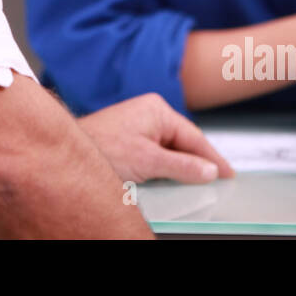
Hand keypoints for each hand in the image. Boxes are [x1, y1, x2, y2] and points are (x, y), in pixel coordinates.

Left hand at [76, 93, 233, 184]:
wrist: (68, 154)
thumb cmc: (102, 148)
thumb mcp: (148, 160)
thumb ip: (182, 166)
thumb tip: (209, 170)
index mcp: (157, 110)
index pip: (194, 136)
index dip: (213, 158)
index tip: (227, 174)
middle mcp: (149, 114)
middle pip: (183, 143)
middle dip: (198, 163)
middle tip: (217, 182)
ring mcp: (138, 126)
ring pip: (170, 150)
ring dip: (181, 168)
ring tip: (196, 185)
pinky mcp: (129, 139)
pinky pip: (156, 154)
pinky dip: (166, 168)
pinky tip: (170, 181)